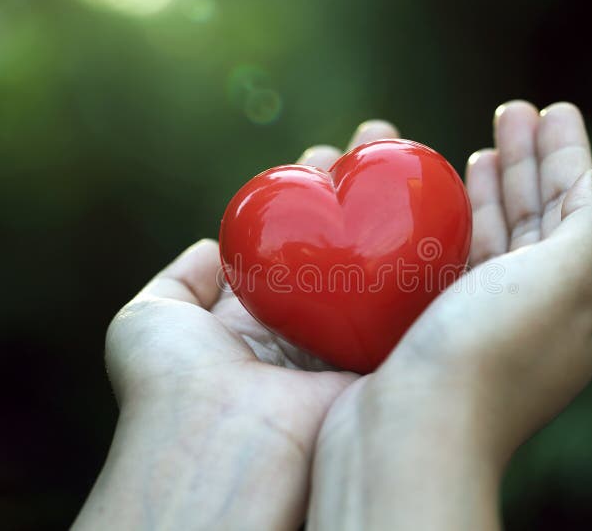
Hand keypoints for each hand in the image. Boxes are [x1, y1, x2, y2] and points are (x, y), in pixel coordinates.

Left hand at [74, 121, 400, 529]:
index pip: (296, 247)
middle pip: (344, 250)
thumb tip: (216, 242)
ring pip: (383, 271)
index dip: (312, 196)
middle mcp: (308, 333)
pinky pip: (410, 308)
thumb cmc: (171, 384)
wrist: (216, 451)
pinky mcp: (382, 366)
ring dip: (399, 215)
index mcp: (259, 322)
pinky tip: (438, 208)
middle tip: (382, 139)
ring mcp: (347, 349)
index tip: (329, 152)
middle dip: (362, 192)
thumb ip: (184, 277)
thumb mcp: (152, 317)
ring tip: (410, 155)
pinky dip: (427, 261)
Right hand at [308, 101, 591, 529]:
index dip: (568, 156)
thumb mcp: (564, 284)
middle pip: (536, 221)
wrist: (406, 439)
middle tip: (511, 112)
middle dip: (527, 164)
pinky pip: (447, 264)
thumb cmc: (487, 357)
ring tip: (480, 149)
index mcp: (576, 306)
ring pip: (491, 240)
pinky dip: (447, 226)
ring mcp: (478, 325)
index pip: (580, 212)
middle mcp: (531, 316)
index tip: (549, 110)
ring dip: (489, 191)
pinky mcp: (429, 331)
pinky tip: (436, 204)